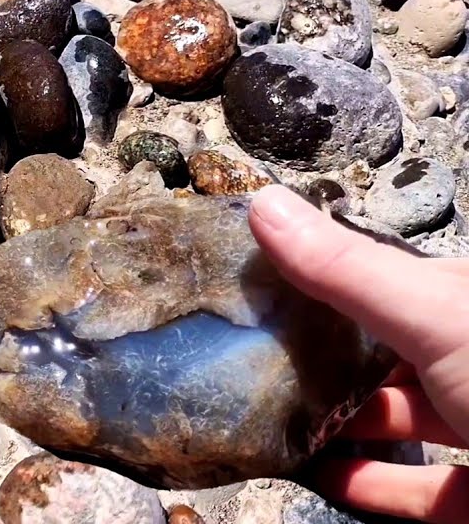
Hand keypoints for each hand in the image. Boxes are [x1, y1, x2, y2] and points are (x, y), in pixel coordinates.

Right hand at [250, 186, 468, 523]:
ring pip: (410, 418)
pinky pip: (427, 488)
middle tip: (253, 356)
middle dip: (329, 352)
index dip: (327, 276)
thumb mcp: (438, 316)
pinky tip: (325, 473)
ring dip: (346, 421)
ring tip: (276, 417)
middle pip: (396, 348)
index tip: (258, 285)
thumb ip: (347, 270)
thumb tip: (262, 203)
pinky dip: (375, 484)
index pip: (393, 277)